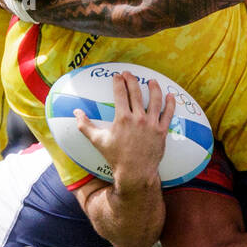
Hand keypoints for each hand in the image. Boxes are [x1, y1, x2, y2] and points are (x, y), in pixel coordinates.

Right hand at [73, 72, 174, 192]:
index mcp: (122, 118)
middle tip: (129, 74)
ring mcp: (151, 124)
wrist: (135, 172)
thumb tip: (76, 112)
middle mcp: (138, 118)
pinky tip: (170, 96)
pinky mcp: (162, 131)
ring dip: (153, 88)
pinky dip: (170, 104)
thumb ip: (85, 125)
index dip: (118, 82)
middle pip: (136, 92)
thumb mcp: (98, 141)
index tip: (117, 76)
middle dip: (132, 80)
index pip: (120, 93)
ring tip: (152, 81)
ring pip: (155, 100)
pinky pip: (168, 114)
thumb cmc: (116, 157)